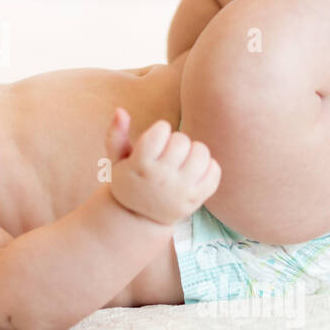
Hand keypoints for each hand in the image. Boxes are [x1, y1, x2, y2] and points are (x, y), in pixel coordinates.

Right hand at [104, 108, 219, 225]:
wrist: (140, 218)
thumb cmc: (129, 181)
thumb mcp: (115, 161)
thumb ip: (116, 135)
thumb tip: (120, 110)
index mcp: (140, 166)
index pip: (161, 130)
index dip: (160, 129)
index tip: (156, 139)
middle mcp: (161, 179)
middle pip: (182, 140)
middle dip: (176, 140)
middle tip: (169, 150)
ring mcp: (181, 190)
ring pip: (201, 152)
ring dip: (193, 150)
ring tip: (183, 158)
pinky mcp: (197, 199)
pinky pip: (214, 170)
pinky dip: (207, 165)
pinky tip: (194, 170)